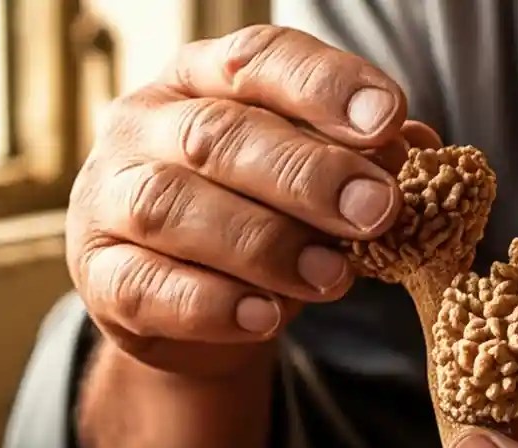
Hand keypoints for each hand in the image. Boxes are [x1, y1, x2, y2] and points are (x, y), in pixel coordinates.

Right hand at [66, 24, 440, 376]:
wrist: (193, 308)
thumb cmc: (263, 217)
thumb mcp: (312, 181)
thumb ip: (359, 161)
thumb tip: (420, 151)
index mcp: (205, 77)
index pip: (259, 59)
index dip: (324, 85)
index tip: (388, 119)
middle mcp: (146, 124)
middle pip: (219, 135)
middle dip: (307, 174)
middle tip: (377, 210)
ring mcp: (109, 197)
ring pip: (173, 208)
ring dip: (263, 243)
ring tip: (334, 277)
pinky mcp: (98, 274)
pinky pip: (144, 286)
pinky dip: (210, 304)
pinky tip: (265, 317)